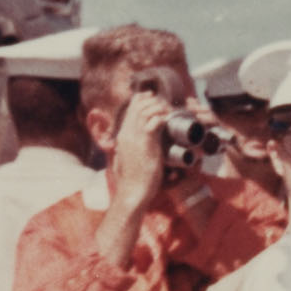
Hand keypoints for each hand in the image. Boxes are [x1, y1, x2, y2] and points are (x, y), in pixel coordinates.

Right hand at [106, 92, 171, 222]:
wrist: (132, 191)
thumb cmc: (134, 180)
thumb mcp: (129, 160)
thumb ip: (131, 150)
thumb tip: (135, 148)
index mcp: (123, 136)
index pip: (130, 111)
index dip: (141, 101)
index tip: (153, 99)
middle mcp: (127, 134)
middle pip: (137, 106)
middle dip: (151, 101)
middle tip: (163, 103)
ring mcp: (135, 138)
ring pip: (145, 111)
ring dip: (158, 108)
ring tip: (167, 110)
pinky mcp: (145, 144)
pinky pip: (153, 123)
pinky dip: (161, 118)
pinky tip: (167, 119)